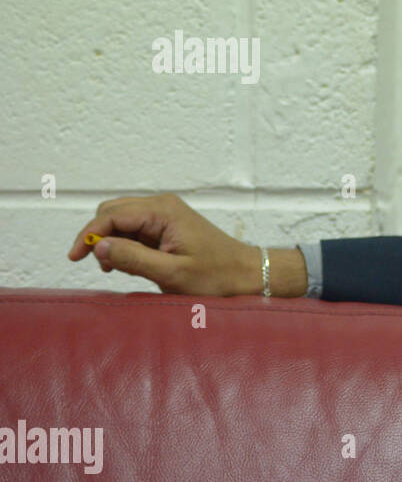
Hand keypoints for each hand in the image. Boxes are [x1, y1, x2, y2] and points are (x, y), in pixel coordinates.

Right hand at [67, 193, 260, 295]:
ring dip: (112, 242)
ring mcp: (165, 214)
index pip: (111, 215)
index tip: (74, 257)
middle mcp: (162, 206)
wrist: (247, 274)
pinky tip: (131, 264)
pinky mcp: (168, 226)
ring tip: (118, 268)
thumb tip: (98, 246)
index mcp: (163, 212)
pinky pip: (135, 230)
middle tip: (101, 266)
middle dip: (99, 237)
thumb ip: (133, 258)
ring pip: (121, 221)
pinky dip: (126, 245)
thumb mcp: (171, 273)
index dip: (88, 235)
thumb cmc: (216, 276)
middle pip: (112, 213)